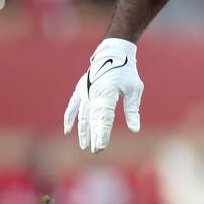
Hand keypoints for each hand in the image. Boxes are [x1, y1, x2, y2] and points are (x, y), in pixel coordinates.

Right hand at [63, 38, 142, 152]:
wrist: (113, 52)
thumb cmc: (126, 71)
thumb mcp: (134, 89)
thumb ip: (132, 110)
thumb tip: (135, 129)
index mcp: (106, 93)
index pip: (104, 119)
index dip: (102, 134)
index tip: (101, 147)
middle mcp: (92, 93)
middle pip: (93, 120)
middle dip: (94, 136)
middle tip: (96, 151)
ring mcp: (84, 92)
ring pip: (82, 116)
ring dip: (83, 131)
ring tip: (84, 146)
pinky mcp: (80, 90)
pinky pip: (72, 106)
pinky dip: (69, 118)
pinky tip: (68, 130)